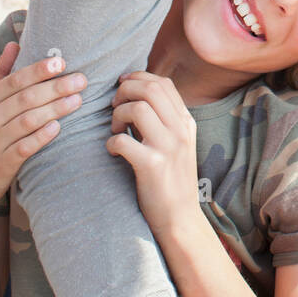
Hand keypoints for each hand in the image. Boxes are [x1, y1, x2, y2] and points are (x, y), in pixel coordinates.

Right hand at [0, 43, 85, 210]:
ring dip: (56, 109)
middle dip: (56, 87)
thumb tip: (14, 43)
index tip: (62, 62)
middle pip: (26, 98)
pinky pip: (26, 146)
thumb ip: (1, 74)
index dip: (39, 70)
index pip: (15, 80)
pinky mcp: (3, 163)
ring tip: (78, 100)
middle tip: (81, 80)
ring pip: (29, 120)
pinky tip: (58, 127)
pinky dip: (43, 136)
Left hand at [107, 71, 199, 238]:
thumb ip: (164, 120)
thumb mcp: (178, 144)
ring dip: (118, 115)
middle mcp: (180, 130)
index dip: (138, 78)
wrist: (180, 218)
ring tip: (115, 130)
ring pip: (137, 108)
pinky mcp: (152, 166)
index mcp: (186, 122)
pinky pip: (122, 141)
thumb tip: (137, 97)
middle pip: (150, 89)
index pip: (164, 84)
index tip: (122, 86)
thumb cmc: (172, 180)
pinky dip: (111, 142)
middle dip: (124, 91)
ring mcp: (168, 147)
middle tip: (114, 107)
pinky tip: (114, 152)